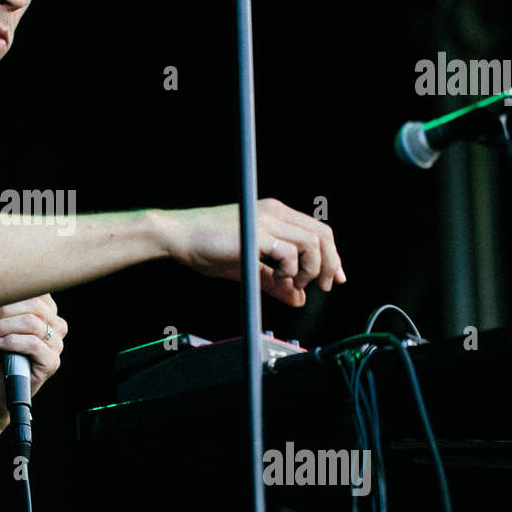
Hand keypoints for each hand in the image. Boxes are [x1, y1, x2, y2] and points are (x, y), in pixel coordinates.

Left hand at [0, 294, 67, 439]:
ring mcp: (56, 345)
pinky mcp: (51, 362)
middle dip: (6, 311)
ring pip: (33, 323)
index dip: (11, 294)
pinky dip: (12, 341)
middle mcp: (56, 326)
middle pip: (35, 305)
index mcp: (46, 312)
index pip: (37, 290)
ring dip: (5, 327)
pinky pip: (33, 344)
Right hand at [165, 199, 345, 307]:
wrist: (178, 236)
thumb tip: (299, 298)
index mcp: (275, 215)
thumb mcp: (249, 267)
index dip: (332, 256)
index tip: (334, 279)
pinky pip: (290, 252)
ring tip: (293, 284)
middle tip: (322, 287)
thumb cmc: (206, 247)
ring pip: (312, 242)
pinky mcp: (257, 233)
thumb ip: (275, 282)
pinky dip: (291, 270)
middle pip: (323, 235)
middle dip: (329, 264)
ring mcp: (267, 221)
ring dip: (310, 269)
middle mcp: (275, 213)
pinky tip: (277, 279)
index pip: (318, 231)